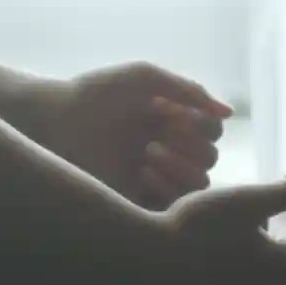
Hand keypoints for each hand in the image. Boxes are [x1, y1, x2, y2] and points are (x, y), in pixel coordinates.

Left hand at [25, 62, 232, 209]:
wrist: (56, 117)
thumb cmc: (97, 92)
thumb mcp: (144, 78)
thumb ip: (187, 89)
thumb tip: (228, 112)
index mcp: (173, 122)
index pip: (212, 131)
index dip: (197, 121)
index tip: (159, 107)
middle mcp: (169, 149)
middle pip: (210, 158)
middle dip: (188, 143)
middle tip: (153, 134)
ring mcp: (155, 176)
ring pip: (199, 185)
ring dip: (181, 166)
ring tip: (147, 153)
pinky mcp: (139, 198)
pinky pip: (174, 206)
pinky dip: (168, 189)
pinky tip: (141, 170)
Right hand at [157, 168, 285, 284]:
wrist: (151, 262)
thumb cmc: (202, 227)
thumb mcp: (249, 200)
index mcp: (284, 263)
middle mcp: (271, 283)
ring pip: (273, 263)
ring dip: (276, 238)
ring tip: (270, 219)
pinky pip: (251, 268)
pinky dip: (256, 249)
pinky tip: (239, 238)